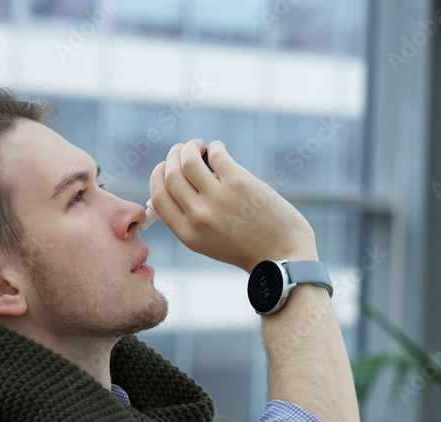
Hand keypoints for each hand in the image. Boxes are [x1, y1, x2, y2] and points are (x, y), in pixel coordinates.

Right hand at [148, 139, 317, 272]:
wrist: (283, 257)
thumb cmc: (248, 247)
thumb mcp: (209, 243)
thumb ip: (191, 219)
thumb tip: (180, 182)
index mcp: (188, 234)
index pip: (158, 198)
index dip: (157, 177)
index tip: (165, 167)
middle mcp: (198, 216)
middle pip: (171, 175)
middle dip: (173, 156)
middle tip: (183, 150)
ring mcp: (218, 199)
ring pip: (189, 160)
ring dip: (191, 147)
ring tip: (200, 146)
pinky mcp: (239, 183)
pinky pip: (217, 154)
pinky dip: (215, 147)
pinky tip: (220, 150)